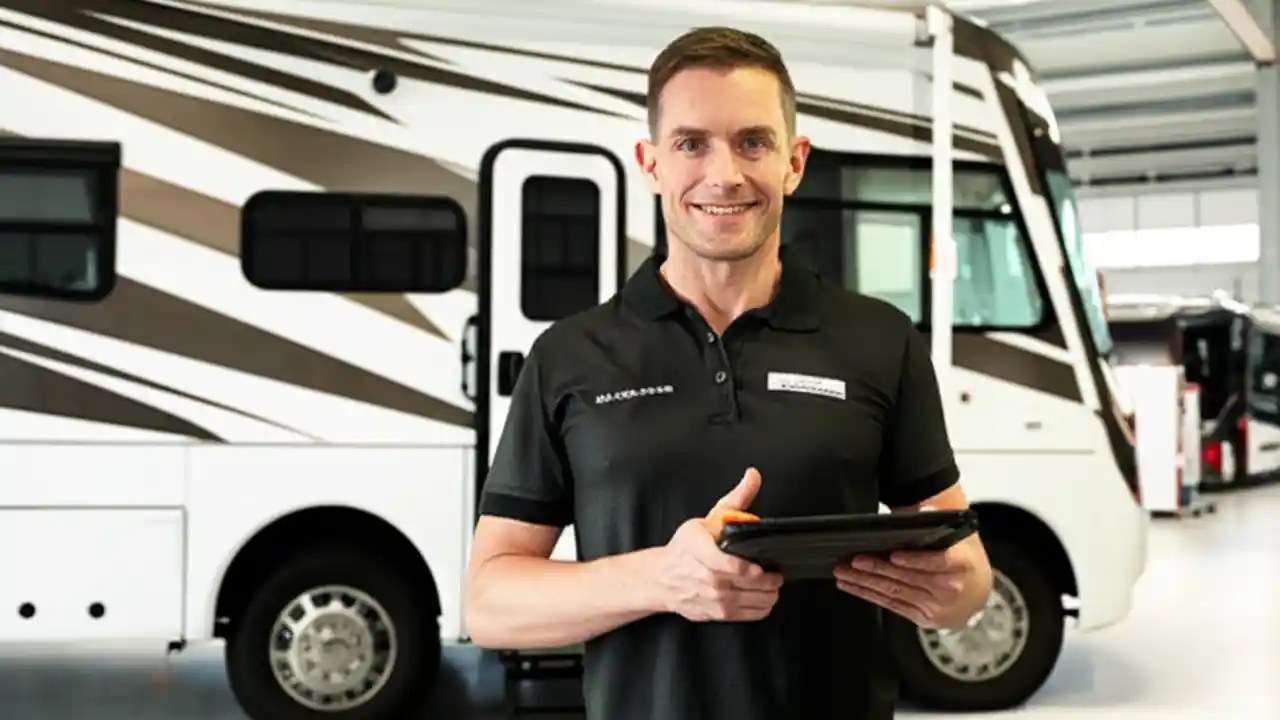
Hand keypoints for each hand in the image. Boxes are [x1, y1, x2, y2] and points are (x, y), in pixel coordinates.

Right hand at [655, 467, 783, 622]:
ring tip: (773, 585)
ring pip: (750, 601)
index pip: (726, 565)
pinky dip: (760, 608)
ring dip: (768, 595)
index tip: (764, 567)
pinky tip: (764, 598)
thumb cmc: (685, 548)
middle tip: (777, 573)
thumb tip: (753, 476)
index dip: (750, 569)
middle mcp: (704, 576)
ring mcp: (709, 598)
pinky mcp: (714, 613)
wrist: (661, 578)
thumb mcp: (708, 519)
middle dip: (769, 580)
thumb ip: (736, 500)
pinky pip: (745, 615)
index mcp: (699, 548)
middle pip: (745, 584)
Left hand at [834, 514, 985, 628]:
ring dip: (866, 582)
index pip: (938, 562)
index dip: (915, 560)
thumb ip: (938, 522)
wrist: (977, 591)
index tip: (894, 555)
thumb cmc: (961, 559)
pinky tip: (852, 585)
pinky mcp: (924, 619)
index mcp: (962, 564)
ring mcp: (937, 608)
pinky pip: (892, 605)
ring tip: (844, 572)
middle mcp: (951, 589)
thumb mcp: (957, 537)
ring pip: (896, 592)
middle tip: (855, 560)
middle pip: (908, 578)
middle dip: (878, 569)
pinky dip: (869, 594)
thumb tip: (921, 508)